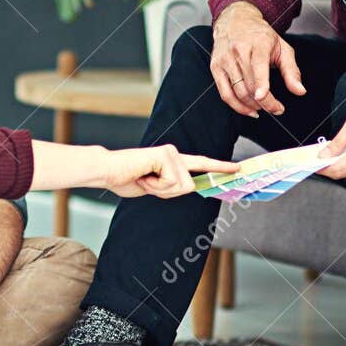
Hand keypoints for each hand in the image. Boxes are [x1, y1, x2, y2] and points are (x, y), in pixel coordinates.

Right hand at [102, 145, 240, 198]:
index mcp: (174, 162)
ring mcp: (171, 152)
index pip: (201, 164)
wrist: (108, 171)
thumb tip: (187, 186)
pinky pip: (171, 181)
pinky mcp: (165, 154)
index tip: (237, 169)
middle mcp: (176, 154)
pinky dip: (155, 185)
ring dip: (160, 189)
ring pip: (180, 185)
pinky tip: (143, 174)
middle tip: (147, 183)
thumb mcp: (155, 187)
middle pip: (188, 186)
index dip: (220, 168)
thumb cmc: (127, 179)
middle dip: (167, 192)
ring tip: (143, 178)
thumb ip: (172, 187)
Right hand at [210, 2, 305, 115]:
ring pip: (237, 91)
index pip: (258, 66)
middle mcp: (238, 50)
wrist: (235, 20)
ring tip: (264, 109)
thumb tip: (300, 92)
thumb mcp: (282, 48)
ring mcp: (225, 60)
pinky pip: (225, 93)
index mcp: (258, 43)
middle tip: (276, 109)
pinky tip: (249, 110)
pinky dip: (237, 106)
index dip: (260, 83)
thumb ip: (292, 71)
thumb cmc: (262, 36)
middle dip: (264, 102)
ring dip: (252, 106)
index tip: (263, 97)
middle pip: (248, 84)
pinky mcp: (216, 67)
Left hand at [317, 96, 345, 179]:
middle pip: (341, 173)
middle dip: (324, 167)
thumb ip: (339, 140)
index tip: (307, 164)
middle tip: (309, 158)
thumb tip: (324, 154)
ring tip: (320, 153)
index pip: (338, 169)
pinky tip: (335, 152)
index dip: (321, 169)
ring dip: (333, 164)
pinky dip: (342, 161)